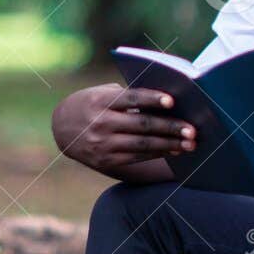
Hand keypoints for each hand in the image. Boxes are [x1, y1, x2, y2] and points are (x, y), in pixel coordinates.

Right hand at [51, 84, 195, 171]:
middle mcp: (100, 122)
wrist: (61, 128)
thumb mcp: (102, 93)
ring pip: (142, 144)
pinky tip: (174, 150)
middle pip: (141, 124)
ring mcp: (102, 143)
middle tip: (192, 129)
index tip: (172, 101)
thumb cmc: (93, 103)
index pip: (130, 98)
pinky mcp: (105, 160)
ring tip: (190, 143)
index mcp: (100, 101)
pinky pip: (136, 156)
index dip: (151, 99)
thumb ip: (128, 96)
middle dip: (169, 127)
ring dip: (169, 144)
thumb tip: (167, 103)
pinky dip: (157, 153)